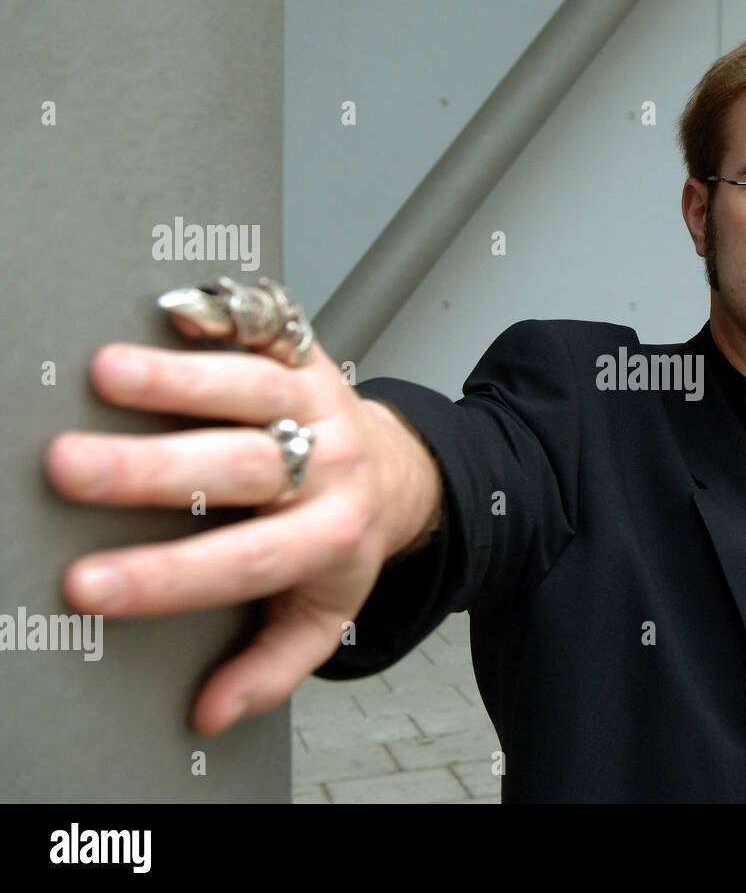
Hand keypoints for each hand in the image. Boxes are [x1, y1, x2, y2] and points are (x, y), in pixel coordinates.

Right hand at [44, 341, 440, 735]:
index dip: (166, 578)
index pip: (244, 561)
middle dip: (150, 469)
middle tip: (68, 469)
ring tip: (105, 375)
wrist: (399, 472)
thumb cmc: (342, 538)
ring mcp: (318, 404)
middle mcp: (326, 467)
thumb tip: (211, 713)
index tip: (90, 587)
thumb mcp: (324, 611)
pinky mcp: (307, 355)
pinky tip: (176, 308)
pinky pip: (271, 329)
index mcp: (328, 538)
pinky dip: (225, 315)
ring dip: (178, 380)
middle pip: (240, 467)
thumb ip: (272, 664)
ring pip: (252, 389)